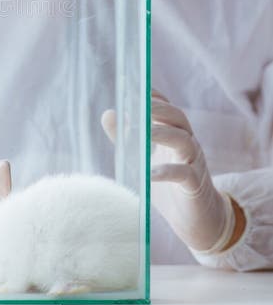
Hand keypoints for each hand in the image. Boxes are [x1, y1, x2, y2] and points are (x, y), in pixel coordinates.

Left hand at [102, 90, 239, 252]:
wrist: (196, 219)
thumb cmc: (167, 184)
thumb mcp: (144, 158)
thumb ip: (127, 137)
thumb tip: (108, 112)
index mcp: (175, 133)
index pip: (167, 107)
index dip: (154, 96)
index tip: (136, 86)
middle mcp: (188, 143)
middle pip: (178, 117)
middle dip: (159, 109)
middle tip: (139, 106)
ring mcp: (194, 163)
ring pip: (184, 140)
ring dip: (163, 134)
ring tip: (143, 133)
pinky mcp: (195, 185)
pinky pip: (184, 174)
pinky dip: (168, 171)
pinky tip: (151, 173)